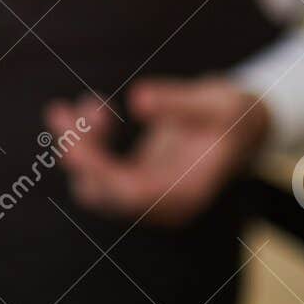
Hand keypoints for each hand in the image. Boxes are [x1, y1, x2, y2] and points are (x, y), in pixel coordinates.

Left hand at [46, 78, 269, 224]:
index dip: (97, 171)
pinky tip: (94, 105)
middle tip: (61, 111)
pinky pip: (96, 168)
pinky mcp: (133, 178)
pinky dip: (88, 138)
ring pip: (91, 182)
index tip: (72, 144)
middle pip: (101, 192)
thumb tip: (137, 99)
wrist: (242, 122)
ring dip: (78, 144)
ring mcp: (145, 193)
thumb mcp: (219, 101)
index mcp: (186, 194)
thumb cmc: (236, 113)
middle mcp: (162, 203)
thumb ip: (180, 102)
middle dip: (77, 152)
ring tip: (89, 102)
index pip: (130, 194)